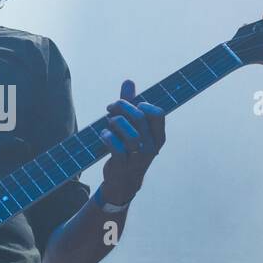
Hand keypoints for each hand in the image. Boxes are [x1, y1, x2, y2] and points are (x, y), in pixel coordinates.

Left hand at [98, 79, 165, 204]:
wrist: (123, 181)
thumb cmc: (128, 148)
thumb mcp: (132, 126)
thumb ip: (131, 104)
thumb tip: (128, 81)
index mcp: (158, 136)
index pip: (158, 112)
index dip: (142, 104)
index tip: (130, 103)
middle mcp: (152, 146)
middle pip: (139, 118)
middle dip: (122, 107)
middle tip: (110, 109)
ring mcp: (138, 157)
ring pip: (130, 134)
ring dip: (115, 123)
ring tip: (108, 124)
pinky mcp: (123, 165)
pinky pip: (116, 147)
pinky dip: (108, 137)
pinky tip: (104, 135)